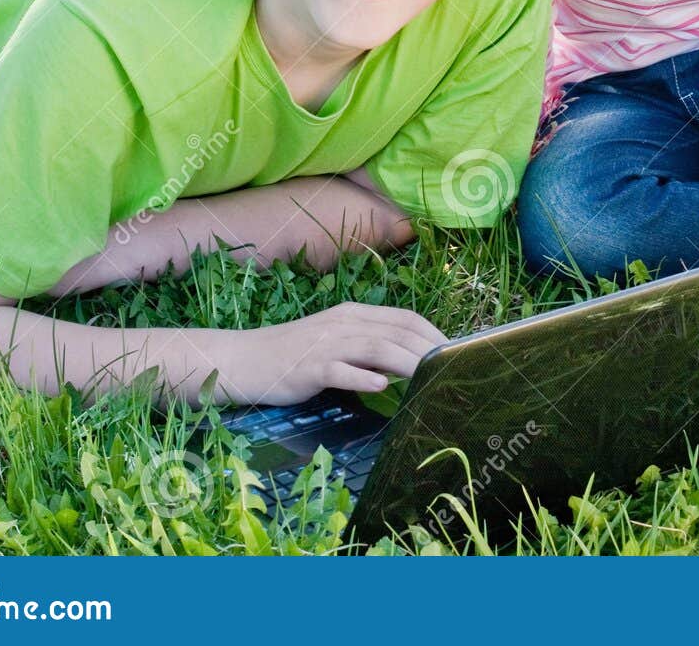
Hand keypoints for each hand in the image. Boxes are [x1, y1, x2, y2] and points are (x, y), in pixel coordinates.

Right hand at [220, 302, 447, 405]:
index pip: (404, 318)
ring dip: (407, 361)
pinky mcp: (309, 367)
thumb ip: (368, 350)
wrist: (244, 360)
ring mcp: (326, 344)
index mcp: (352, 314)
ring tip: (430, 375)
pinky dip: (363, 376)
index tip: (454, 352)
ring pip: (376, 347)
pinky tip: (381, 384)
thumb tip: (405, 364)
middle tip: (452, 368)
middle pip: (396, 332)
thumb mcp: (336, 344)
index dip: (432, 333)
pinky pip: (340, 370)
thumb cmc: (293, 356)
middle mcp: (343, 323)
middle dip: (429, 349)